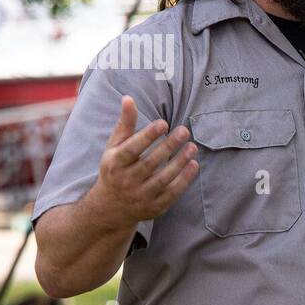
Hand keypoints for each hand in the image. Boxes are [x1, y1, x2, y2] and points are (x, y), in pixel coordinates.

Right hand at [91, 95, 197, 227]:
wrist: (111, 207)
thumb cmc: (115, 168)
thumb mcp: (115, 147)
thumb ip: (125, 124)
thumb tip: (128, 98)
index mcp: (115, 163)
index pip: (132, 148)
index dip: (148, 135)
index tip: (164, 123)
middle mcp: (126, 181)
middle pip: (151, 163)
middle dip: (169, 146)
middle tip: (185, 131)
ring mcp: (141, 196)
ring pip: (164, 178)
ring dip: (180, 162)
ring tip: (192, 146)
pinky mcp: (155, 207)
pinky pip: (172, 192)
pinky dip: (184, 179)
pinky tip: (194, 164)